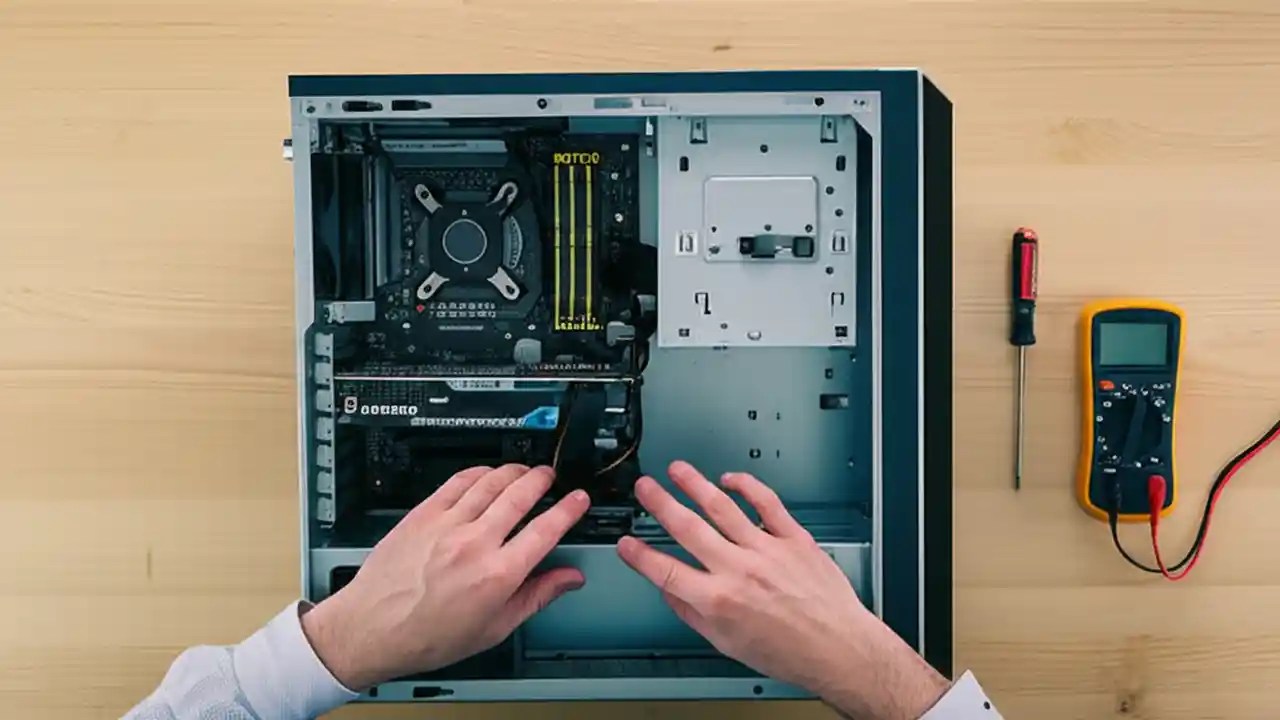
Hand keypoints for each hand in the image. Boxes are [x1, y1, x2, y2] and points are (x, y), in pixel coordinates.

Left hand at [301, 464, 589, 689]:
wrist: (373, 629)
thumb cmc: (428, 635)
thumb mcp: (494, 628)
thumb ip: (537, 596)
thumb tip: (568, 579)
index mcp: (498, 575)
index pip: (546, 530)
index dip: (569, 509)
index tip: (578, 499)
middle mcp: (475, 544)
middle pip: (521, 495)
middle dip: (543, 480)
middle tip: (551, 477)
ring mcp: (447, 526)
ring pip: (491, 482)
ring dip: (514, 471)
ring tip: (524, 472)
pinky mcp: (423, 515)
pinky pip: (458, 482)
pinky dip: (478, 473)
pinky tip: (486, 474)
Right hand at [617, 462, 948, 719]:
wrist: (839, 649)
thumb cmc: (790, 652)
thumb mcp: (727, 643)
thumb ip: (692, 613)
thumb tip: (670, 590)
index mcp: (719, 601)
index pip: (666, 570)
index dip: (639, 555)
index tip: (626, 542)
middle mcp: (740, 571)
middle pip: (689, 529)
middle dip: (660, 504)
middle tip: (645, 488)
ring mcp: (768, 551)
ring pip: (724, 508)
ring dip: (696, 485)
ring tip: (679, 470)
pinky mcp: (794, 539)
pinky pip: (768, 504)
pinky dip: (748, 486)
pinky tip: (731, 479)